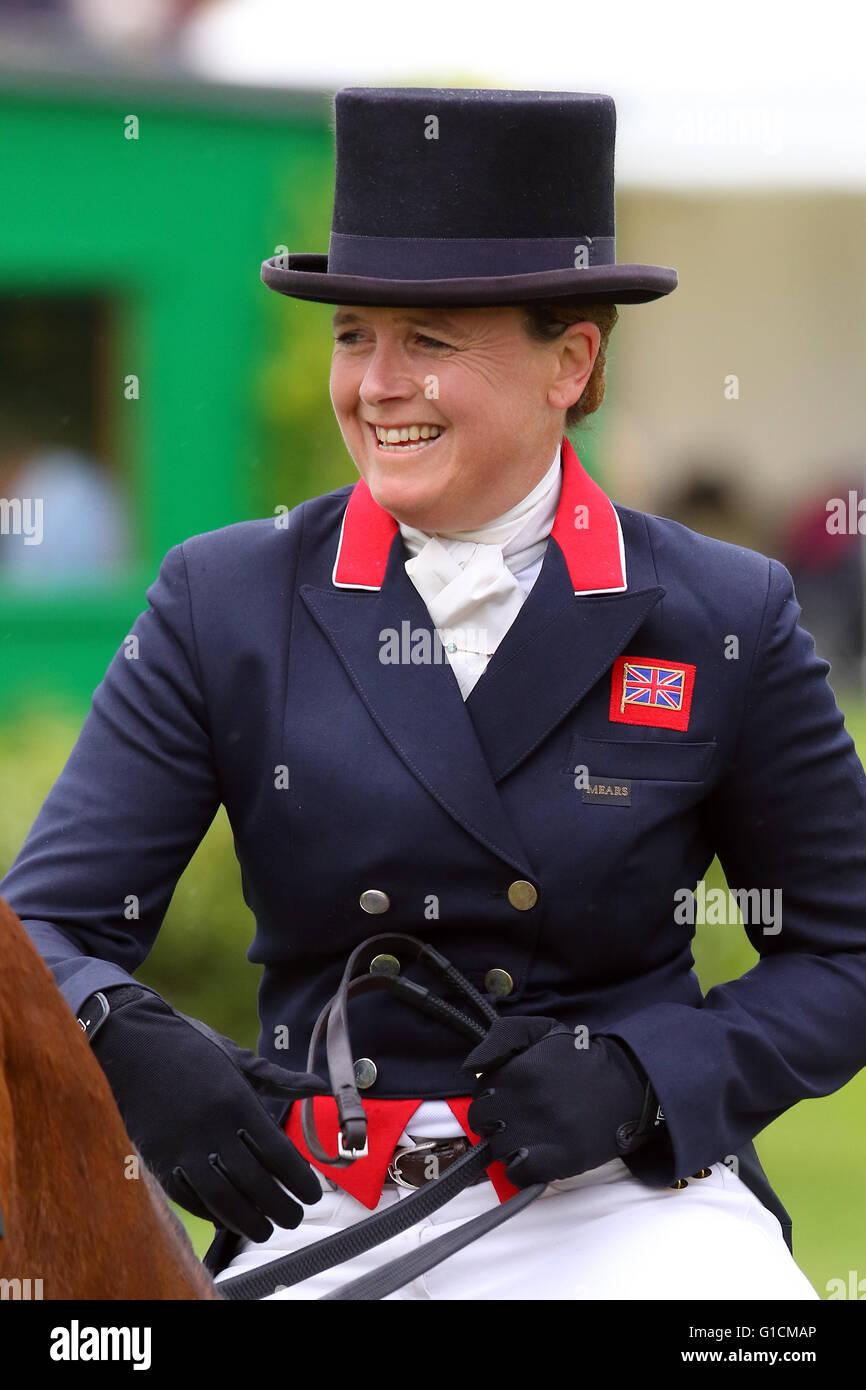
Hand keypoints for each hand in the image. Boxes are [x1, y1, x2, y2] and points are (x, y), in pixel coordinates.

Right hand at [90, 984, 328, 1241]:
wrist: (131, 1043)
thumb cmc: (192, 1048)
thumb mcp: (238, 1059)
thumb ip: (281, 1079)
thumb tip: (322, 1088)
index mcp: (237, 1102)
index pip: (278, 1154)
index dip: (299, 1180)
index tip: (313, 1195)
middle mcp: (212, 1130)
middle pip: (255, 1183)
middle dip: (280, 1208)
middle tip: (295, 1219)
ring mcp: (182, 1148)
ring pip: (222, 1199)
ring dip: (248, 1221)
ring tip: (266, 1230)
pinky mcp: (158, 1160)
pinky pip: (189, 1197)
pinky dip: (211, 1212)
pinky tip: (227, 1218)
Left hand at [461, 1015, 656, 1187]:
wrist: (628, 1085)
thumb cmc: (581, 1060)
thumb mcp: (542, 1030)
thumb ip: (502, 1038)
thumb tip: (471, 1068)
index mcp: (519, 1072)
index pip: (479, 1095)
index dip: (491, 1099)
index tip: (507, 1099)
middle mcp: (526, 1101)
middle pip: (483, 1125)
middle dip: (494, 1123)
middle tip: (516, 1120)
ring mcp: (542, 1131)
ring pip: (499, 1150)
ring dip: (509, 1147)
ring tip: (531, 1137)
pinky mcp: (560, 1157)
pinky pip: (519, 1173)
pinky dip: (522, 1169)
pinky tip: (535, 1157)